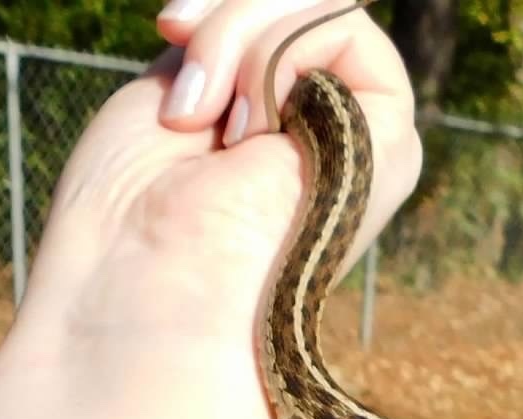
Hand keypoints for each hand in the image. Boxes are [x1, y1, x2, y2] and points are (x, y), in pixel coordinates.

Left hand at [16, 0, 420, 353]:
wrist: (142, 288)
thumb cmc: (131, 210)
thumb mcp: (177, 86)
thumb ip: (237, 38)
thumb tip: (274, 2)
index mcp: (277, 122)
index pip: (279, 17)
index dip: (224, 5)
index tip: (169, 28)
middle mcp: (326, 127)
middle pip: (301, 4)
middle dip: (225, 16)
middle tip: (182, 96)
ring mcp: (362, 135)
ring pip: (321, 6)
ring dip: (236, 38)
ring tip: (198, 120)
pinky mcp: (391, 141)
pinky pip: (340, 26)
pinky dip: (271, 53)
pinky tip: (245, 130)